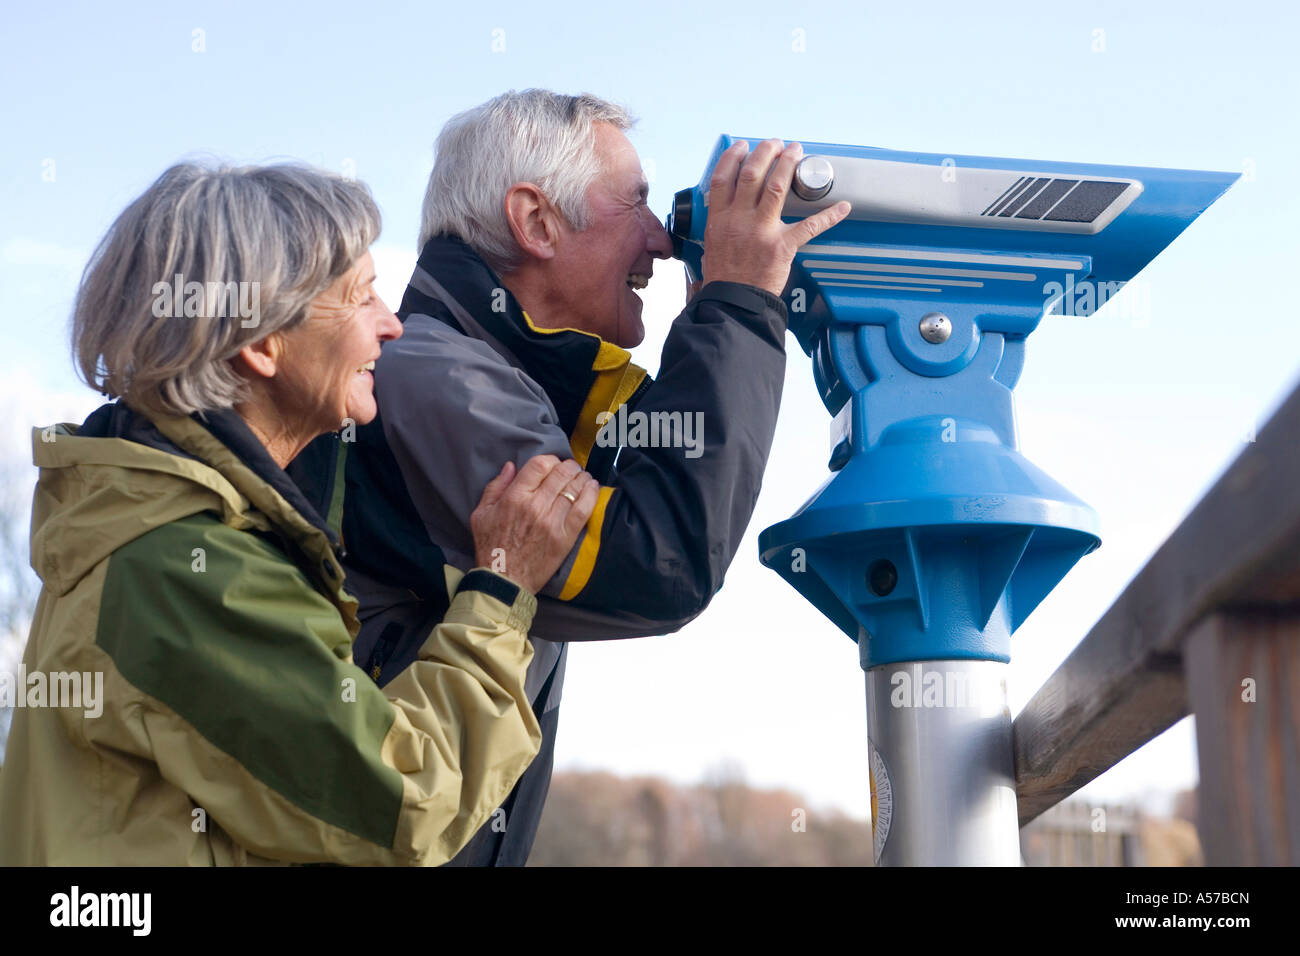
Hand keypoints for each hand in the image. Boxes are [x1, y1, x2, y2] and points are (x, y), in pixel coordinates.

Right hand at [469, 456, 598, 594]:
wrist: (504, 580)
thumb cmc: (490, 547)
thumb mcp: (481, 513)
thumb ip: (496, 486)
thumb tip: (511, 465)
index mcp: (514, 497)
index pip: (540, 465)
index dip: (551, 460)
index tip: (553, 464)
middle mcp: (535, 506)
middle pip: (561, 473)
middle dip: (569, 467)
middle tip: (572, 468)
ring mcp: (552, 521)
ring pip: (574, 488)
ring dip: (582, 477)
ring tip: (583, 476)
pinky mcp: (565, 536)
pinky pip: (584, 509)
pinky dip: (591, 494)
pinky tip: (592, 487)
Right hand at [701, 139, 850, 297]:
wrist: (734, 304)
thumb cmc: (723, 279)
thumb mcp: (711, 245)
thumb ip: (721, 223)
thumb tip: (728, 207)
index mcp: (719, 220)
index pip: (722, 178)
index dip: (734, 157)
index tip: (743, 146)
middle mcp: (739, 220)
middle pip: (752, 174)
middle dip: (766, 152)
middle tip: (777, 144)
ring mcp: (761, 232)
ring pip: (777, 187)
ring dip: (789, 165)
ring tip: (797, 152)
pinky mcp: (782, 247)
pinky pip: (810, 226)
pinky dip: (829, 215)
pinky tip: (842, 206)